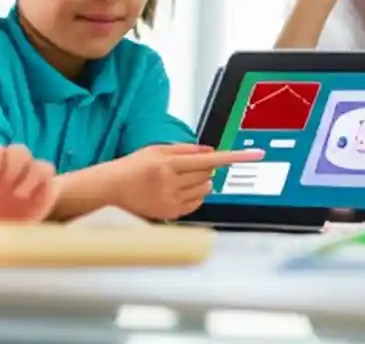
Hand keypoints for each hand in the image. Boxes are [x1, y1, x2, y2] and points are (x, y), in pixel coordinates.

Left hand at [0, 144, 57, 220]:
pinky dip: (44, 189)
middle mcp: (15, 166)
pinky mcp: (47, 191)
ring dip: (30, 177)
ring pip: (41, 164)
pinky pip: (53, 182)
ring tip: (19, 196)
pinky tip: (32, 203)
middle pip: (21, 151)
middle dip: (12, 167)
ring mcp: (33, 178)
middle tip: (1, 187)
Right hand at [110, 143, 264, 220]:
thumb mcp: (155, 150)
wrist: (109, 191)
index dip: (234, 157)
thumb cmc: (131, 168)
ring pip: (205, 188)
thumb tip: (211, 151)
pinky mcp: (171, 214)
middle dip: (206, 168)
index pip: (208, 159)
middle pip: (208, 174)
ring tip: (181, 178)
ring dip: (202, 181)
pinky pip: (197, 203)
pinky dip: (196, 195)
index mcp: (166, 163)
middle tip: (189, 166)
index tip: (255, 154)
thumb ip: (185, 149)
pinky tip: (180, 190)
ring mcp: (170, 200)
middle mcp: (170, 183)